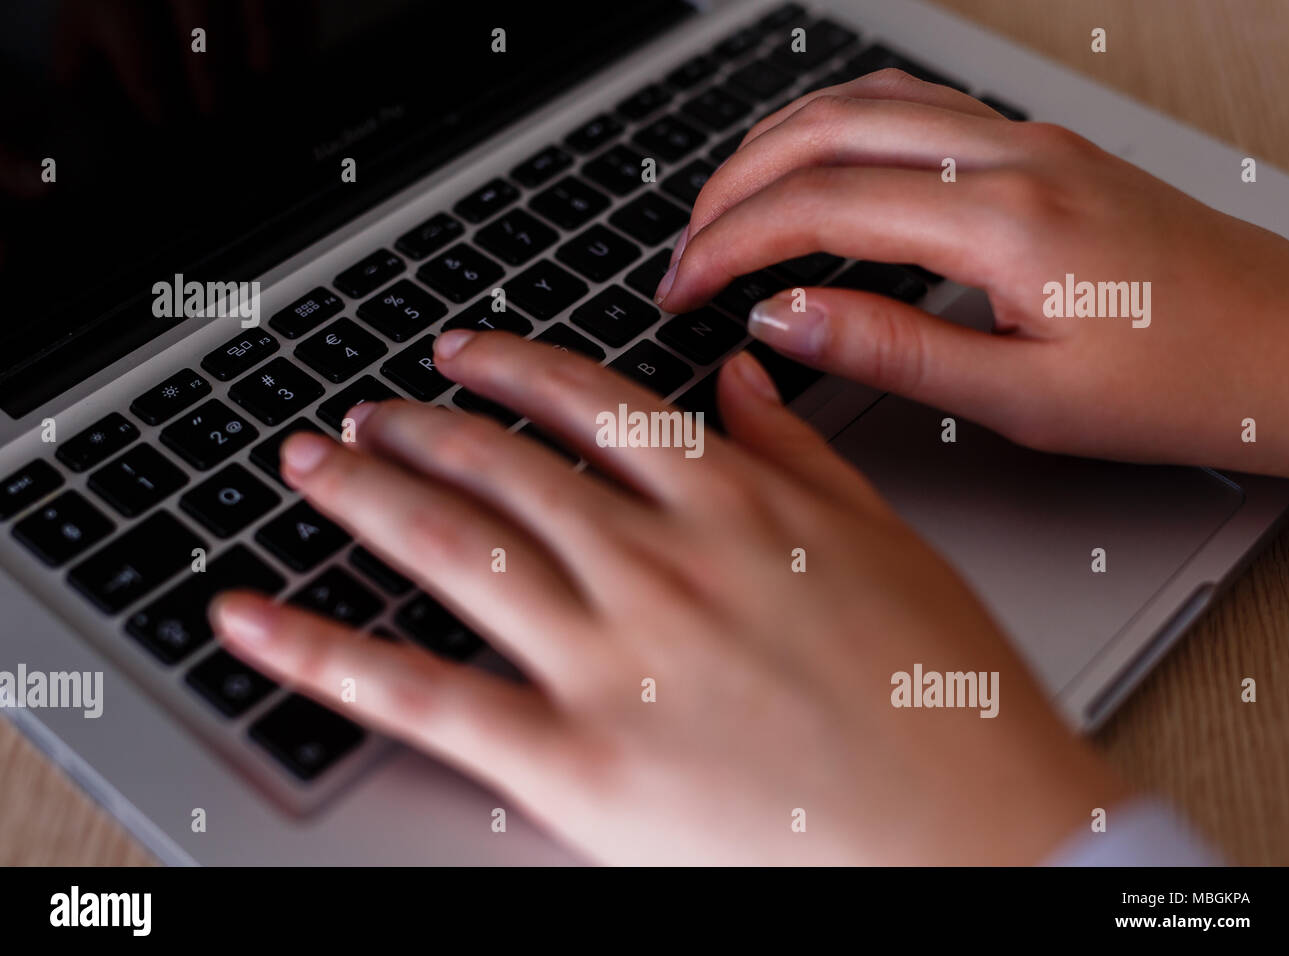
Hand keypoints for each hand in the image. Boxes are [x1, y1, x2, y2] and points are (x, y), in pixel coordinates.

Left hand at [212, 331, 1123, 864]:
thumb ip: (801, 455)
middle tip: (361, 411)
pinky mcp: (575, 762)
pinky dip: (321, 651)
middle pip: (503, 469)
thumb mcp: (888, 548)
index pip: (593, 408)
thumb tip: (740, 383)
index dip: (512, 369)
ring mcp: (611, 658)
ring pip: (452, 549)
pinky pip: (420, 696)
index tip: (461, 352)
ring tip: (310, 466)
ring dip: (364, 494)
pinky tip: (254, 618)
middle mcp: (660, 564)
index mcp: (739, 508)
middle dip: (417, 428)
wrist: (987, 843)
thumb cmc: (949, 705)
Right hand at [656, 69, 1288, 479]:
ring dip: (780, 144)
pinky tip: (820, 168)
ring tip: (729, 208)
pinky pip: (913, 107)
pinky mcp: (1040, 149)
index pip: (821, 205)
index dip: (731, 243)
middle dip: (734, 186)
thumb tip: (782, 322)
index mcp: (1005, 221)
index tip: (681, 288)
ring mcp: (1027, 141)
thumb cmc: (1181, 384)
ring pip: (867, 100)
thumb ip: (892, 354)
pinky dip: (839, 129)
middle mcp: (1011, 157)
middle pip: (827, 128)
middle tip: (685, 252)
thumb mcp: (1024, 400)